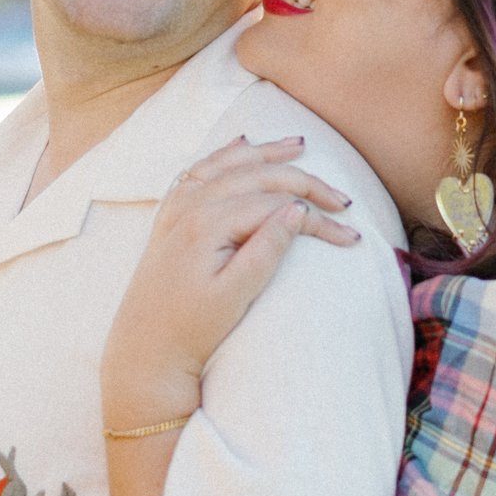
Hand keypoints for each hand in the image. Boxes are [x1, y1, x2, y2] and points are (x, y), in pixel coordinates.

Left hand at [104, 136, 358, 419]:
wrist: (145, 351)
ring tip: (299, 145)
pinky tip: (243, 144)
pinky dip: (225, 154)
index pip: (275, 206)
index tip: (350, 238)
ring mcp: (177, 208)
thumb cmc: (191, 330)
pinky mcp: (170, 217)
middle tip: (342, 199)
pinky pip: (200, 170)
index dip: (317, 218)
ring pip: (228, 164)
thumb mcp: (235, 296)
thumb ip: (266, 250)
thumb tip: (296, 210)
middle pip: (256, 177)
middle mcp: (189, 206)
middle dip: (304, 182)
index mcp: (206, 224)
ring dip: (266, 153)